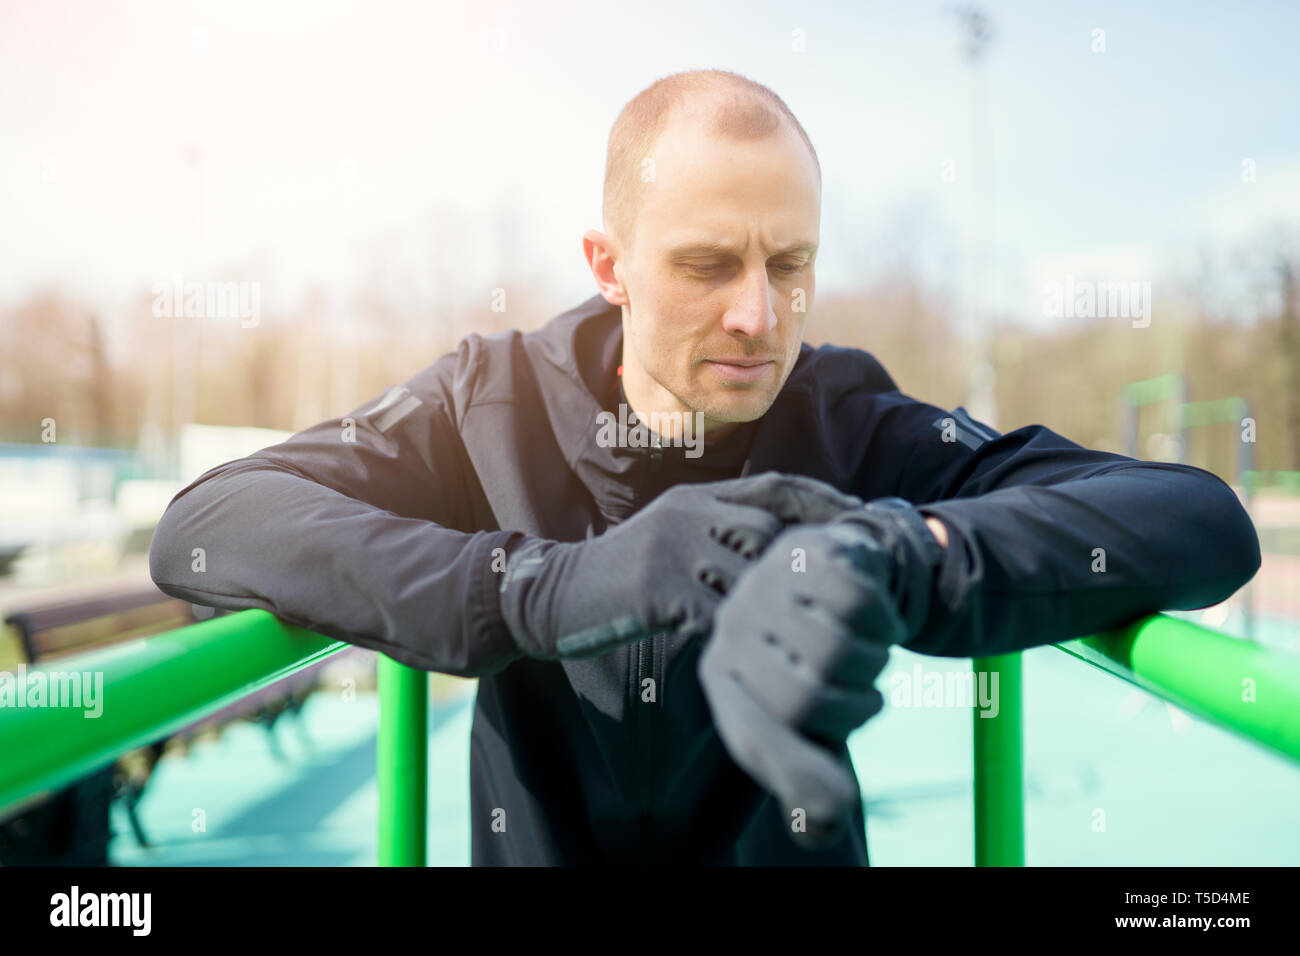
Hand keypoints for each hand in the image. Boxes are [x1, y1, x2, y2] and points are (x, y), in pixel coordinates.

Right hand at [496, 473, 871, 660]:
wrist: (557, 594)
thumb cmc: (626, 573)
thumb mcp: (675, 532)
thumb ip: (723, 528)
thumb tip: (787, 540)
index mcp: (697, 497)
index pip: (774, 486)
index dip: (823, 500)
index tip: (862, 517)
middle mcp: (687, 514)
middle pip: (767, 530)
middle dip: (802, 561)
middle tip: (838, 591)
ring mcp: (670, 549)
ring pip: (747, 572)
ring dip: (772, 604)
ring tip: (794, 628)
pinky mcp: (654, 589)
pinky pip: (716, 612)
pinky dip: (736, 633)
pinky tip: (747, 651)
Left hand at [698, 497, 945, 849]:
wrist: (840, 574)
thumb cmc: (820, 660)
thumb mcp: (810, 722)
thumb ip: (807, 777)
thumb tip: (821, 831)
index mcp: (723, 678)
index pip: (757, 739)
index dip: (799, 776)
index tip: (840, 805)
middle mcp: (731, 630)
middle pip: (806, 698)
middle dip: (856, 707)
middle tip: (866, 694)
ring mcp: (763, 585)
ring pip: (839, 650)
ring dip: (875, 660)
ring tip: (867, 649)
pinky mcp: (803, 550)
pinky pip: (860, 603)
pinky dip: (884, 618)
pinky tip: (873, 611)